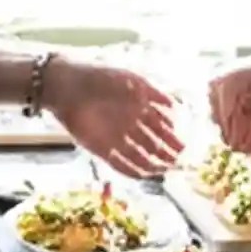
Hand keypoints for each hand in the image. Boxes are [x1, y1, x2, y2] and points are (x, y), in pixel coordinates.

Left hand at [44, 55, 184, 177]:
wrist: (67, 85)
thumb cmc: (99, 77)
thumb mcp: (131, 80)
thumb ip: (153, 93)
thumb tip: (174, 108)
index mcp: (136, 108)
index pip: (159, 127)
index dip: (171, 137)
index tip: (183, 147)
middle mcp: (128, 125)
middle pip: (151, 143)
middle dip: (166, 152)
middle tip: (178, 160)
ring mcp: (115, 138)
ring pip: (139, 156)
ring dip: (153, 164)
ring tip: (165, 169)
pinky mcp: (100, 149)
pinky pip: (119, 164)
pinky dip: (132, 170)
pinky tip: (145, 174)